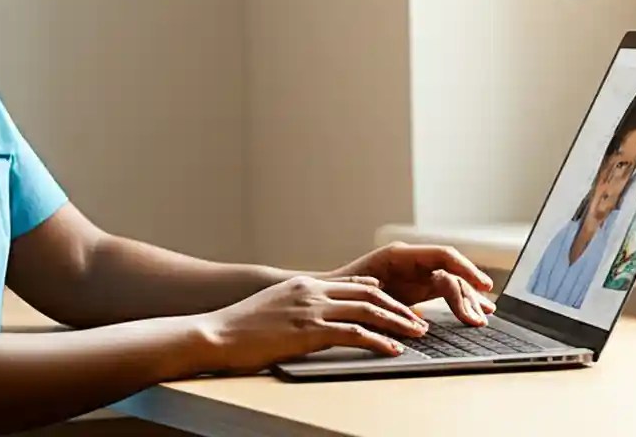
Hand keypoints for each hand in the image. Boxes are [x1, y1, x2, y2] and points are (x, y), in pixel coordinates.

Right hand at [198, 275, 428, 374]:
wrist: (216, 334)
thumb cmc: (239, 329)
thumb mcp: (272, 309)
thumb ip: (297, 309)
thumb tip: (314, 322)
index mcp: (303, 284)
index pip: (354, 285)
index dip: (382, 296)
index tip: (400, 307)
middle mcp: (311, 291)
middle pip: (368, 295)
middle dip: (398, 309)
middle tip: (419, 322)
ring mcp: (311, 309)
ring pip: (368, 311)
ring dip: (397, 323)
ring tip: (417, 334)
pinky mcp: (309, 331)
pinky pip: (354, 334)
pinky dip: (379, 341)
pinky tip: (392, 350)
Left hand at [330, 242, 496, 326]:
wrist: (329, 294)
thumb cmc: (342, 290)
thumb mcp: (363, 294)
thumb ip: (388, 301)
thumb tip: (415, 320)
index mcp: (399, 255)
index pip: (442, 256)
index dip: (466, 269)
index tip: (482, 286)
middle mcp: (411, 261)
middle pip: (450, 272)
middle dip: (469, 293)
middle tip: (482, 316)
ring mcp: (416, 274)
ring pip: (451, 283)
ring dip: (468, 300)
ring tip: (482, 318)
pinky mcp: (417, 288)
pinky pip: (444, 292)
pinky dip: (458, 303)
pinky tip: (472, 314)